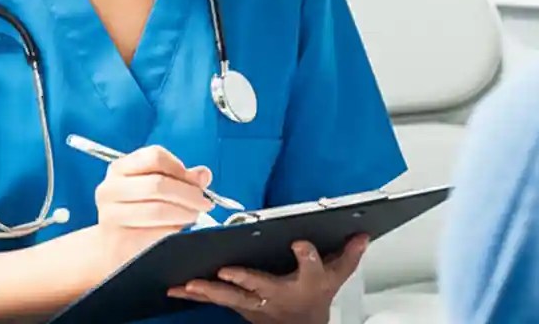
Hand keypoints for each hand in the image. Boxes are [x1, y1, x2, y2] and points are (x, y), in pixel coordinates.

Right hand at [93, 145, 213, 272]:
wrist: (111, 245)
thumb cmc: (138, 210)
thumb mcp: (154, 186)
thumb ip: (180, 178)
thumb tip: (203, 175)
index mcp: (119, 168)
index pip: (154, 156)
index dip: (180, 168)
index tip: (196, 180)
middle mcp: (110, 189)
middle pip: (158, 184)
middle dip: (189, 194)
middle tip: (205, 203)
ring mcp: (111, 215)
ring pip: (158, 209)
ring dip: (185, 213)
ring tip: (193, 216)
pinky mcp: (119, 241)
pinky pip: (156, 234)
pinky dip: (175, 231)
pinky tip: (179, 230)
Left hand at [167, 235, 368, 323]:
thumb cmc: (314, 298)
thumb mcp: (336, 277)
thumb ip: (349, 254)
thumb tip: (363, 233)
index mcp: (305, 284)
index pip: (311, 268)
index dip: (307, 256)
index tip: (300, 243)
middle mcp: (278, 295)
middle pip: (261, 286)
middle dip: (244, 279)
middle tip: (226, 271)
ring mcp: (256, 303)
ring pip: (230, 296)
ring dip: (208, 290)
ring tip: (188, 283)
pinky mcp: (239, 305)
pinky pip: (214, 298)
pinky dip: (194, 294)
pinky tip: (175, 287)